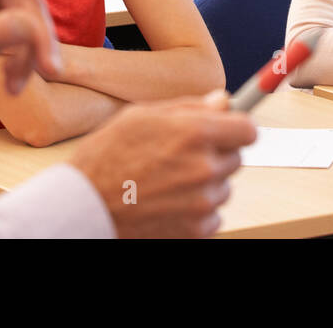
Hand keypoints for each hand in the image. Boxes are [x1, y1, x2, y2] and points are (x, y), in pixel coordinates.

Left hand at [0, 0, 84, 100]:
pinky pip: (28, 34)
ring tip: (16, 86)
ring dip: (31, 55)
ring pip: (33, 22)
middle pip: (29, 4)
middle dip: (39, 40)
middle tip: (48, 71)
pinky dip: (26, 59)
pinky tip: (13, 82)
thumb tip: (29, 26)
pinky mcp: (3, 15)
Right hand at [69, 90, 256, 237]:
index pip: (249, 129)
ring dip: (205, 184)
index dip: (238, 128)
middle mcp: (204, 168)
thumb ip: (189, 107)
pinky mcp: (196, 230)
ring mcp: (202, 203)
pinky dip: (196, 211)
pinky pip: (212, 215)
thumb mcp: (141, 115)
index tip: (229, 130)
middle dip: (215, 154)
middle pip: (236, 159)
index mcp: (195, 133)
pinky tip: (168, 202)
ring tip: (168, 181)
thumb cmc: (105, 157)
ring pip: (223, 188)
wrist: (83, 206)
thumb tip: (223, 102)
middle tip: (182, 156)